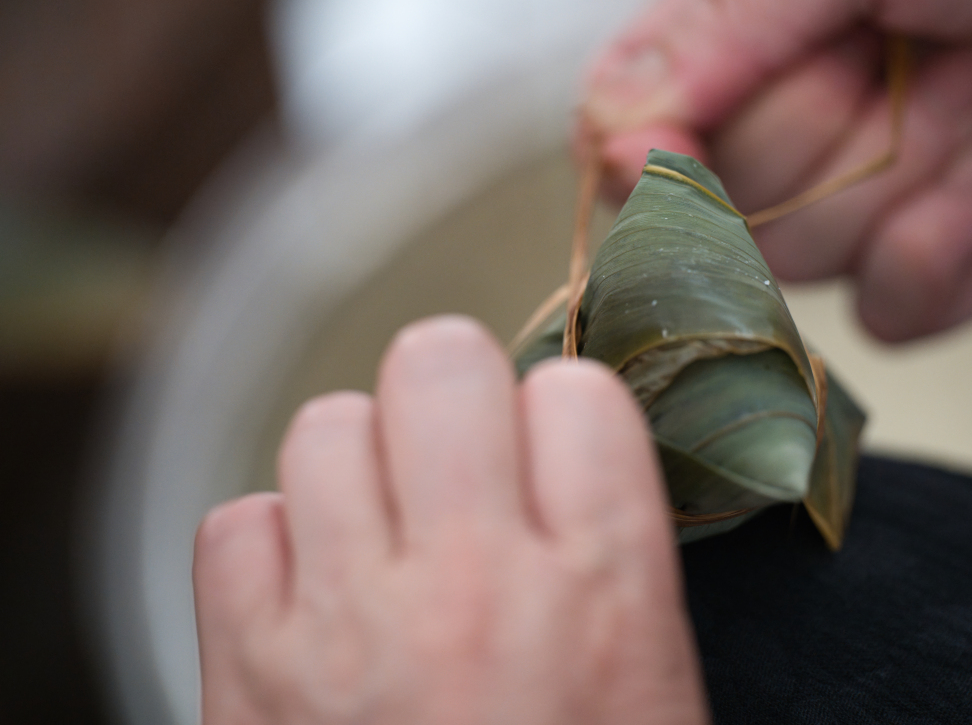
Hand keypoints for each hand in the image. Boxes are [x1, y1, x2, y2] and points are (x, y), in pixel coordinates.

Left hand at [193, 316, 707, 724]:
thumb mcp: (651, 690)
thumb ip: (618, 559)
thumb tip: (573, 450)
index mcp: (604, 595)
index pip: (577, 394)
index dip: (562, 416)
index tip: (554, 453)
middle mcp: (474, 586)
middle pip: (438, 363)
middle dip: (453, 397)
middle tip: (461, 460)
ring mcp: (347, 623)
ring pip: (327, 426)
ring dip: (361, 465)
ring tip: (386, 532)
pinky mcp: (246, 675)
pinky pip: (238, 525)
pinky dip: (273, 544)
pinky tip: (314, 595)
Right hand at [581, 0, 971, 340]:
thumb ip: (716, 30)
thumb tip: (609, 143)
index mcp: (743, 45)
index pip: (635, 149)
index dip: (657, 168)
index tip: (678, 151)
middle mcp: (797, 127)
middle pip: (721, 224)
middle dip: (822, 135)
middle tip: (897, 44)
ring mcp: (875, 198)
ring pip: (808, 270)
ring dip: (905, 167)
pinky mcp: (958, 255)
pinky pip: (898, 308)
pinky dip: (948, 241)